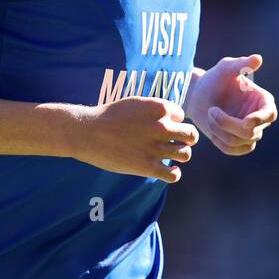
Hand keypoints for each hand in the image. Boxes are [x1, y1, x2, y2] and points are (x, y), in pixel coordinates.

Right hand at [69, 97, 198, 182]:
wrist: (87, 132)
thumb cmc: (109, 116)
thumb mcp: (135, 103)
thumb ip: (155, 110)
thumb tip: (174, 117)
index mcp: (159, 108)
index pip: (181, 116)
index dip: (173, 122)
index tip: (160, 128)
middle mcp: (162, 126)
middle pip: (191, 135)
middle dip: (185, 139)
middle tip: (174, 143)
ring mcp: (156, 147)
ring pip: (186, 155)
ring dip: (179, 156)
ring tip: (168, 156)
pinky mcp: (148, 167)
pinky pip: (174, 175)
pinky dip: (172, 174)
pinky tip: (164, 170)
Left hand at [183, 53, 276, 155]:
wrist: (198, 95)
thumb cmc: (214, 78)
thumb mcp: (225, 68)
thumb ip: (241, 63)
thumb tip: (258, 59)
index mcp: (262, 100)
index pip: (270, 114)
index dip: (260, 120)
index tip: (245, 122)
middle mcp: (259, 118)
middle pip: (252, 132)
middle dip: (229, 124)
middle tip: (211, 111)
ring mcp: (248, 132)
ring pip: (241, 142)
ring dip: (222, 131)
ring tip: (209, 116)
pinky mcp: (236, 143)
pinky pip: (233, 150)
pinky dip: (221, 142)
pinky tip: (212, 129)